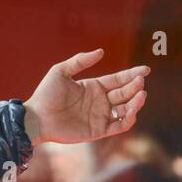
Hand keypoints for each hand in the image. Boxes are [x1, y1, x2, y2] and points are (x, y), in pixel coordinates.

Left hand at [23, 48, 148, 145]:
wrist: (36, 118)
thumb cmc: (45, 94)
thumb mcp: (60, 72)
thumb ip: (80, 61)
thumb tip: (101, 51)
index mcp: (94, 87)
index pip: (118, 79)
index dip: (132, 74)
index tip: (145, 69)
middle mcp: (100, 101)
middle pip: (125, 93)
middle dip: (135, 86)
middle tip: (140, 81)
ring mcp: (100, 116)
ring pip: (126, 109)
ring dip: (136, 102)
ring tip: (141, 94)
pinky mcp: (98, 130)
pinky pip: (120, 126)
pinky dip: (129, 119)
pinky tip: (132, 111)